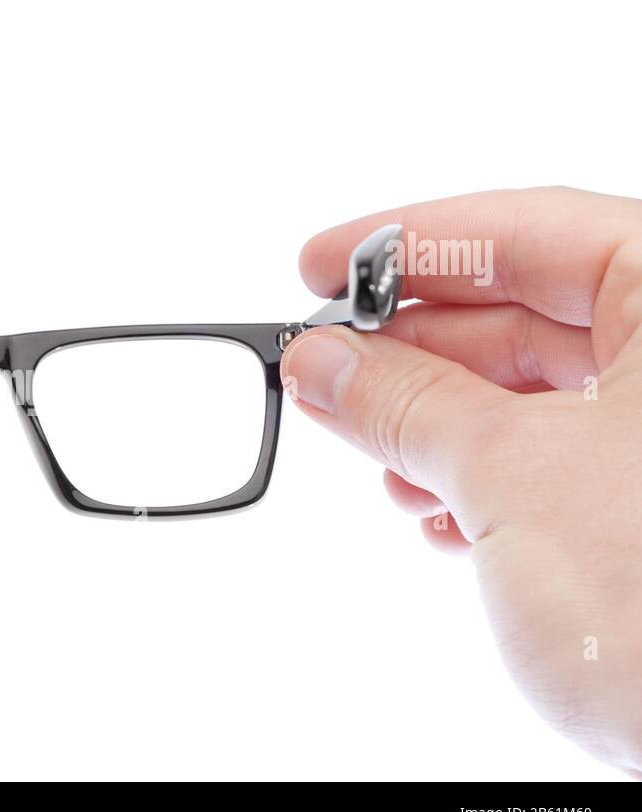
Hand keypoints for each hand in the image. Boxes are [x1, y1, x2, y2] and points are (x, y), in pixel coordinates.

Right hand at [283, 187, 641, 775]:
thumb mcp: (512, 476)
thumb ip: (404, 400)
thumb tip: (325, 361)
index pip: (530, 234)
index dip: (409, 244)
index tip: (321, 265)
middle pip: (531, 315)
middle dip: (414, 349)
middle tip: (325, 366)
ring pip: (538, 398)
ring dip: (440, 425)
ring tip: (378, 454)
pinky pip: (556, 464)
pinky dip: (483, 480)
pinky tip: (436, 510)